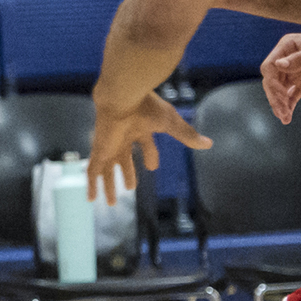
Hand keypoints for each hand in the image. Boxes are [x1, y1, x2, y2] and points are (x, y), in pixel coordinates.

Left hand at [88, 92, 210, 203]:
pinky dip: (92, 185)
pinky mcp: (99, 150)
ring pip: (107, 169)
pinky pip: (93, 171)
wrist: (122, 97)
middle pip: (124, 159)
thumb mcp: (170, 124)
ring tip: (111, 203)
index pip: (145, 145)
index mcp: (140, 129)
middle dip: (128, 173)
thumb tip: (209, 144)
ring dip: (109, 185)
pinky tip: (91, 199)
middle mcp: (123, 137)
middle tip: (130, 188)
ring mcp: (110, 145)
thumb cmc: (147, 107)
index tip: (152, 167)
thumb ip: (186, 135)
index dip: (150, 156)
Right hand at [261, 30, 300, 122]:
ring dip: (280, 104)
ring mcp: (295, 72)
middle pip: (272, 81)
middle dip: (275, 96)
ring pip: (280, 91)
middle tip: (282, 110)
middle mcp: (288, 59)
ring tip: (285, 117)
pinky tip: (288, 116)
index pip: (270, 66)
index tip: (281, 95)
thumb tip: (277, 65)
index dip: (272, 82)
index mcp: (288, 46)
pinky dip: (288, 106)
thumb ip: (300, 58)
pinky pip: (291, 96)